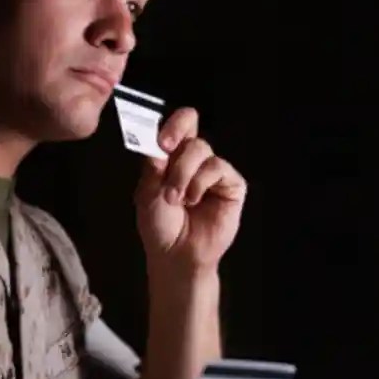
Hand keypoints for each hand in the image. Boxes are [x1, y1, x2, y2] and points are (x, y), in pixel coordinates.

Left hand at [135, 108, 247, 274]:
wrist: (176, 254)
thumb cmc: (160, 225)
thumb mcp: (147, 193)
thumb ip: (153, 166)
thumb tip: (158, 143)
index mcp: (171, 155)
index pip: (178, 124)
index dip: (171, 124)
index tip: (160, 141)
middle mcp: (193, 158)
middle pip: (191, 126)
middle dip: (175, 143)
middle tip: (163, 161)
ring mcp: (213, 170)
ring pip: (202, 149)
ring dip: (183, 174)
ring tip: (177, 199)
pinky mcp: (231, 184)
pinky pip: (218, 168)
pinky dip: (201, 183)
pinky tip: (194, 201)